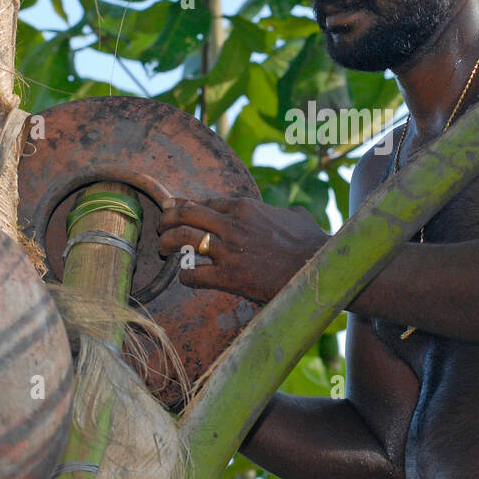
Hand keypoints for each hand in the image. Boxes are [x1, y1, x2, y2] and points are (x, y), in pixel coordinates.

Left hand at [156, 196, 329, 303]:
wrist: (317, 269)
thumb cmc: (311, 244)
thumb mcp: (298, 217)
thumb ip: (287, 211)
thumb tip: (291, 212)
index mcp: (246, 207)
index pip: (203, 201)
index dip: (184, 205)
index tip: (174, 209)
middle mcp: (233, 224)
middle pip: (185, 213)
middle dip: (168, 219)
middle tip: (161, 227)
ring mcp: (229, 251)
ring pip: (183, 238)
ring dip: (168, 243)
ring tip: (163, 249)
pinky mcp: (229, 277)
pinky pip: (193, 274)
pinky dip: (183, 275)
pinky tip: (184, 277)